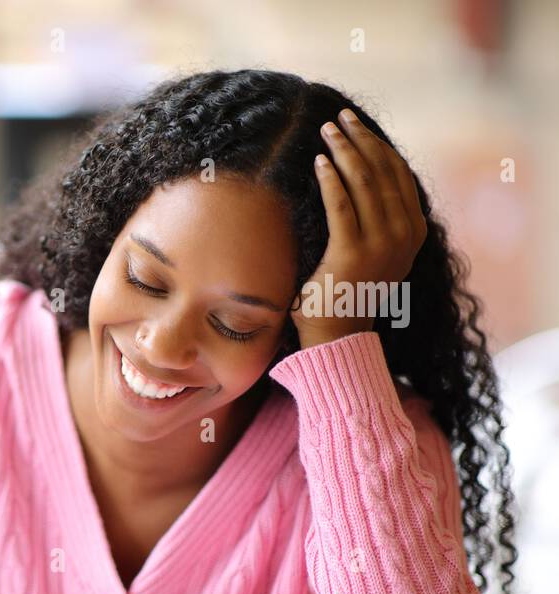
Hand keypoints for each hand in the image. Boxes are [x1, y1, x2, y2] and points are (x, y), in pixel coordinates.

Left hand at [290, 108, 428, 349]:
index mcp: (414, 232)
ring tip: (326, 131)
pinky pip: (342, 206)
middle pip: (383, 172)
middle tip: (338, 118)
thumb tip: (362, 182)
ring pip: (364, 183)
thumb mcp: (374, 252)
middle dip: (360, 140)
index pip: (398, 175)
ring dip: (345, 151)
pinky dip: (331, 179)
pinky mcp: (353, 253)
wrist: (338, 335)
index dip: (378, 145)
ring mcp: (381, 244)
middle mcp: (404, 235)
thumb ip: (378, 221)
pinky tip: (320, 161)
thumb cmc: (347, 292)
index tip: (356, 125)